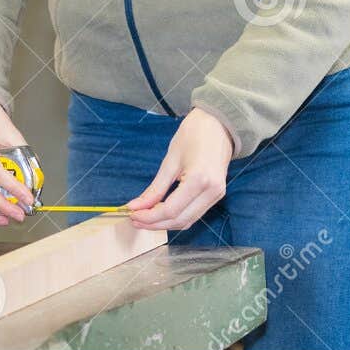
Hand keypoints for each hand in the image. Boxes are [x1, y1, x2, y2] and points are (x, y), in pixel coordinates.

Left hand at [124, 107, 234, 230]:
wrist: (218, 125)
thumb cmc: (192, 136)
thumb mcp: (170, 161)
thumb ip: (155, 188)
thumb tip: (136, 206)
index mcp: (199, 180)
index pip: (171, 210)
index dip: (149, 217)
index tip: (131, 214)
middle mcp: (211, 192)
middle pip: (180, 220)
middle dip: (155, 224)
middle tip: (134, 220)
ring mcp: (217, 196)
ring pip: (188, 221)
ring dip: (165, 224)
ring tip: (144, 218)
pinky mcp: (216, 196)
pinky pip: (194, 214)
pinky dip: (177, 217)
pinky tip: (160, 213)